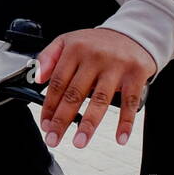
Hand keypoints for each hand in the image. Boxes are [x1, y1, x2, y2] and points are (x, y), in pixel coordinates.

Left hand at [35, 28, 155, 149]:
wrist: (132, 33)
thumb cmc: (97, 43)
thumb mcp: (68, 41)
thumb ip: (48, 57)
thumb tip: (38, 78)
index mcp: (75, 50)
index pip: (57, 82)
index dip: (49, 106)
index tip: (45, 124)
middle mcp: (94, 57)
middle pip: (75, 94)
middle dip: (62, 120)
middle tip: (54, 138)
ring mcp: (115, 66)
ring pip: (100, 100)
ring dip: (89, 124)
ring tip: (79, 141)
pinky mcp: (135, 74)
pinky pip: (129, 102)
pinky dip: (125, 122)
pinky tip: (120, 137)